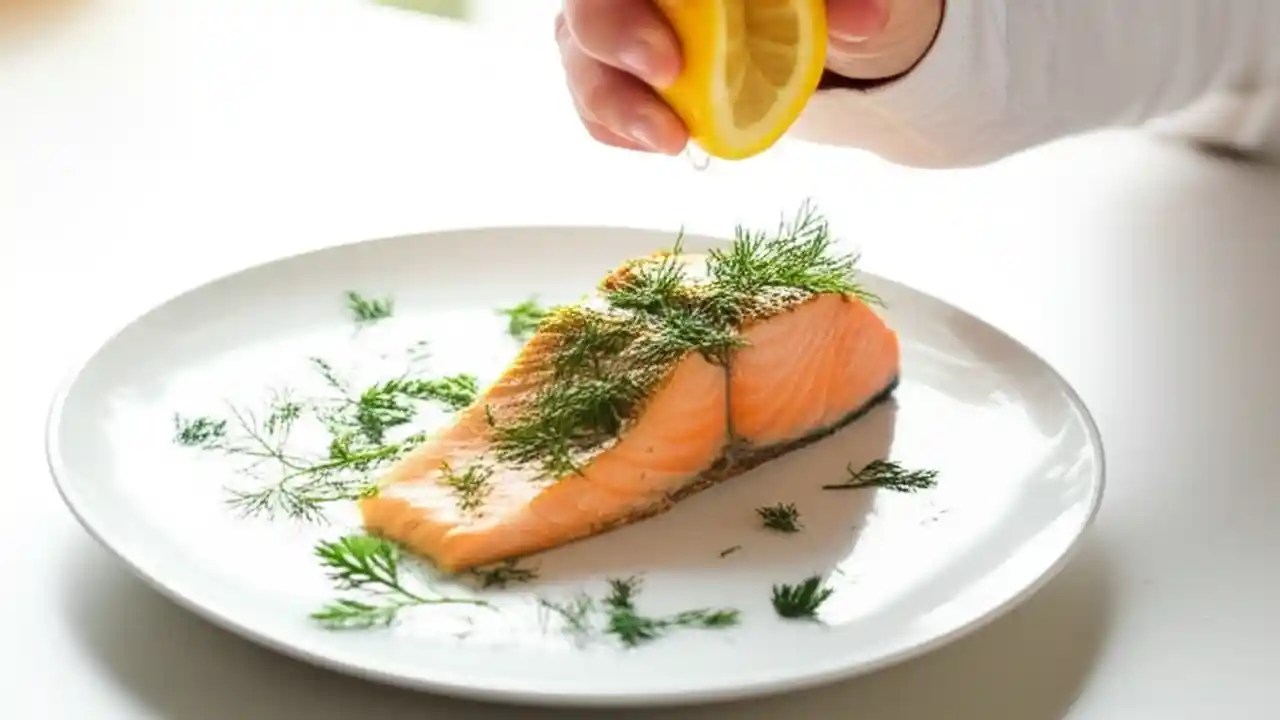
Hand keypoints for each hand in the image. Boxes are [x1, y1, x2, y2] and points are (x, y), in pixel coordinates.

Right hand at [554, 0, 944, 154]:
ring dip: (615, 104)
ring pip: (579, 54)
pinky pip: (591, 103)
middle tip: (666, 76)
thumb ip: (840, 0)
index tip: (672, 54)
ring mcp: (610, 25)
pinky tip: (666, 141)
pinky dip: (619, 129)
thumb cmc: (800, 1)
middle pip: (586, 6)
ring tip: (670, 140)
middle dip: (615, 37)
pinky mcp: (607, 71)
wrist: (788, 30)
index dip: (632, 12)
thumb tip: (868, 20)